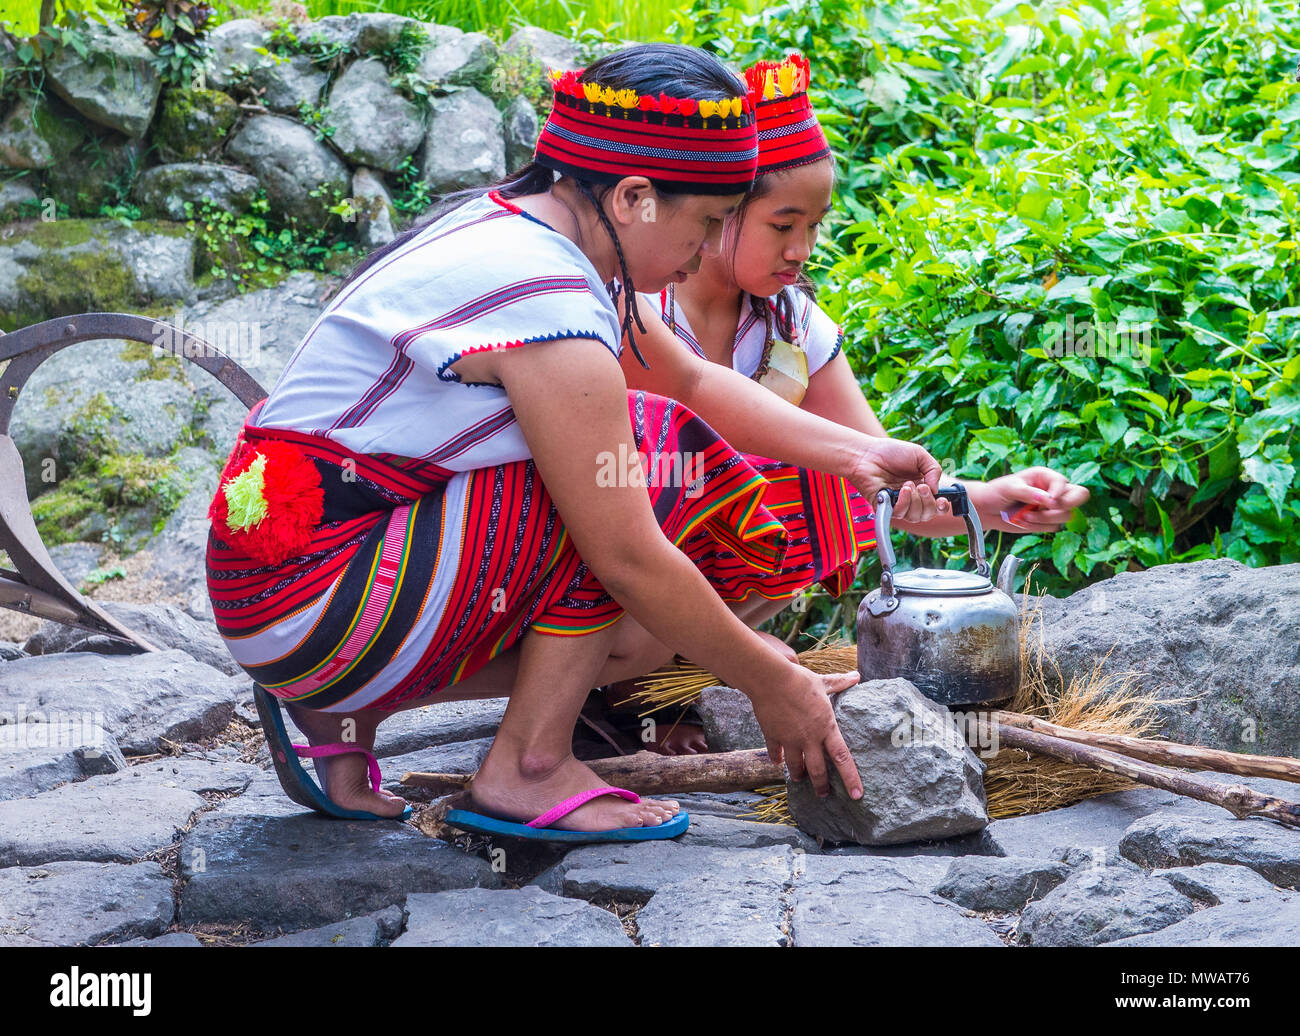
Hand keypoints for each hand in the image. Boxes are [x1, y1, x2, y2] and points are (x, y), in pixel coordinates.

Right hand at [746, 666, 862, 798]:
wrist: (771, 679)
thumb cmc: (800, 680)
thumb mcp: (822, 682)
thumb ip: (839, 683)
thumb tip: (857, 675)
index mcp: (826, 727)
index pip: (842, 758)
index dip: (851, 778)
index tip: (857, 795)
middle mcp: (809, 738)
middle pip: (818, 770)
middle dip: (821, 786)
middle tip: (823, 794)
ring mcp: (790, 740)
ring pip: (795, 766)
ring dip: (798, 775)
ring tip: (799, 780)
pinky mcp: (773, 736)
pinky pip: (775, 752)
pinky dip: (776, 758)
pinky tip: (777, 762)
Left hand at [850, 437, 949, 523]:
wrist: (867, 454)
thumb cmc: (890, 452)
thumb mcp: (920, 455)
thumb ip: (934, 470)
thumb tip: (937, 491)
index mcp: (921, 487)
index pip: (936, 505)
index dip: (942, 507)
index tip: (942, 501)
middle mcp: (911, 498)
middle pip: (927, 514)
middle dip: (929, 502)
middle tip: (922, 486)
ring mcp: (897, 503)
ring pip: (914, 517)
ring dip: (915, 501)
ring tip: (907, 484)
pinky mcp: (885, 507)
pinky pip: (899, 514)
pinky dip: (904, 502)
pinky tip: (902, 490)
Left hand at [987, 466, 1090, 532]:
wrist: (987, 510)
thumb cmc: (996, 492)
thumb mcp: (1010, 488)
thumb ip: (1029, 493)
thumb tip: (1048, 499)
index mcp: (1045, 476)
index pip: (1064, 482)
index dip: (1060, 492)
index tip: (1049, 501)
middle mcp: (1052, 490)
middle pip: (1079, 496)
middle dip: (1066, 505)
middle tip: (1048, 508)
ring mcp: (1051, 507)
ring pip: (1066, 515)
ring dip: (1046, 519)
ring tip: (1025, 516)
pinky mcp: (1047, 521)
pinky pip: (1053, 527)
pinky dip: (1039, 527)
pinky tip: (1023, 522)